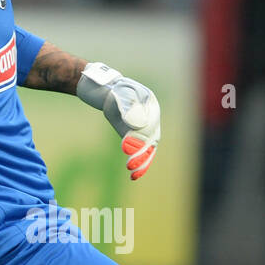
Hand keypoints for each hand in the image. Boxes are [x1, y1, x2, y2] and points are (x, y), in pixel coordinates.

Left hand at [76, 62, 160, 179]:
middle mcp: (152, 120)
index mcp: (151, 107)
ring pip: (147, 150)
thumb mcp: (123, 94)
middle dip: (140, 155)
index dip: (138, 138)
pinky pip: (140, 153)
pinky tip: (133, 175)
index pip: (147, 126)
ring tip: (132, 174)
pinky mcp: (136, 138)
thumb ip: (129, 107)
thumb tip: (135, 124)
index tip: (125, 146)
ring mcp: (145, 130)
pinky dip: (138, 163)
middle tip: (129, 165)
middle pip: (150, 141)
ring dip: (141, 163)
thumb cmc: (117, 89)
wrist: (111, 91)